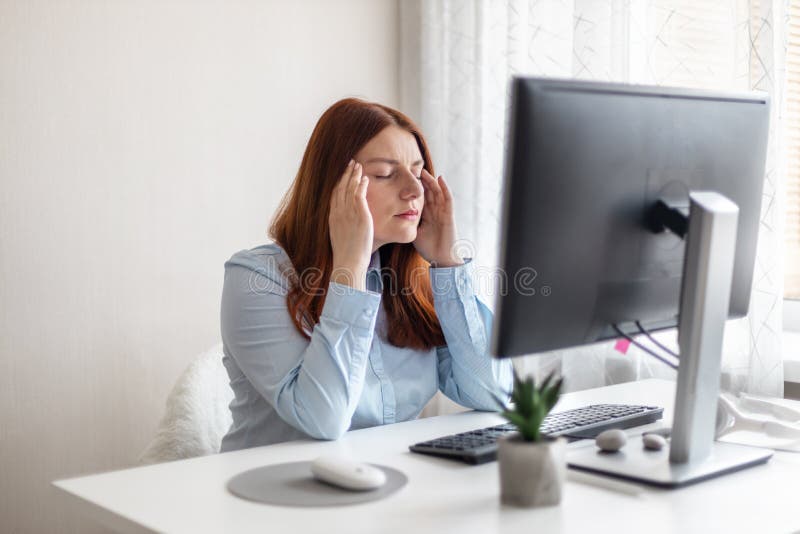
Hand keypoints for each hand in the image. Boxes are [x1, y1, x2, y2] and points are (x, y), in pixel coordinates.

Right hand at [328, 160, 372, 289]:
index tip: (342, 174)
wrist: (348, 262)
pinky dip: (361, 185)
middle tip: (350, 163)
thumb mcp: (339, 237)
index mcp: (332, 217)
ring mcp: (348, 213)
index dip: (338, 182)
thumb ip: (342, 227)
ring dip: (354, 175)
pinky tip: (365, 178)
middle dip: (345, 174)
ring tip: (358, 166)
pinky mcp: (360, 216)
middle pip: (340, 187)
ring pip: (349, 188)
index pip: (334, 194)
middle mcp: (338, 212)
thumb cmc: (346, 255)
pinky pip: (359, 195)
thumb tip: (345, 226)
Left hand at [413, 169, 462, 266]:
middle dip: (422, 182)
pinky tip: (440, 178)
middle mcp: (436, 211)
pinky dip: (445, 188)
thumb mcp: (415, 233)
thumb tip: (396, 217)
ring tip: (424, 171)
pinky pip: (448, 199)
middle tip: (413, 170)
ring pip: (437, 192)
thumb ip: (408, 224)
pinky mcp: (449, 215)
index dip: (414, 189)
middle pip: (429, 192)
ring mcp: (443, 212)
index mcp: (427, 215)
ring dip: (431, 181)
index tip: (404, 180)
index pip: (421, 198)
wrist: (441, 258)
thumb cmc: (430, 248)